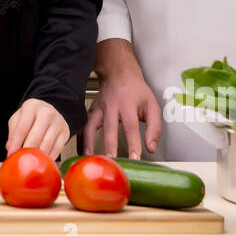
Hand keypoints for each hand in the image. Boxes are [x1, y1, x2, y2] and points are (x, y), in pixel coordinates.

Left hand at [6, 98, 69, 159]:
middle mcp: (46, 112)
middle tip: (21, 161)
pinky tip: (42, 162)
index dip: (15, 143)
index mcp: (31, 106)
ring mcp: (58, 122)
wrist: (49, 111)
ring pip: (46, 145)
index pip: (22, 128)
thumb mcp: (18, 118)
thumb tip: (10, 147)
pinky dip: (49, 158)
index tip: (10, 155)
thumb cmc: (32, 116)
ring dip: (38, 157)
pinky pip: (57, 149)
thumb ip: (13, 131)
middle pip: (35, 137)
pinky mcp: (65, 132)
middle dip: (27, 152)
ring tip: (30, 163)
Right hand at [81, 38, 161, 158]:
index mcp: (128, 103)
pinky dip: (81, 139)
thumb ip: (154, 127)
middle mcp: (111, 105)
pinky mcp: (90, 111)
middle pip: (109, 127)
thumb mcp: (152, 105)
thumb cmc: (136, 91)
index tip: (135, 158)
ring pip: (91, 126)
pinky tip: (82, 152)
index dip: (133, 143)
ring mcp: (98, 108)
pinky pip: (83, 126)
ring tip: (91, 159)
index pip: (131, 126)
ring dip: (90, 143)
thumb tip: (151, 147)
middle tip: (111, 161)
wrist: (119, 74)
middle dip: (110, 145)